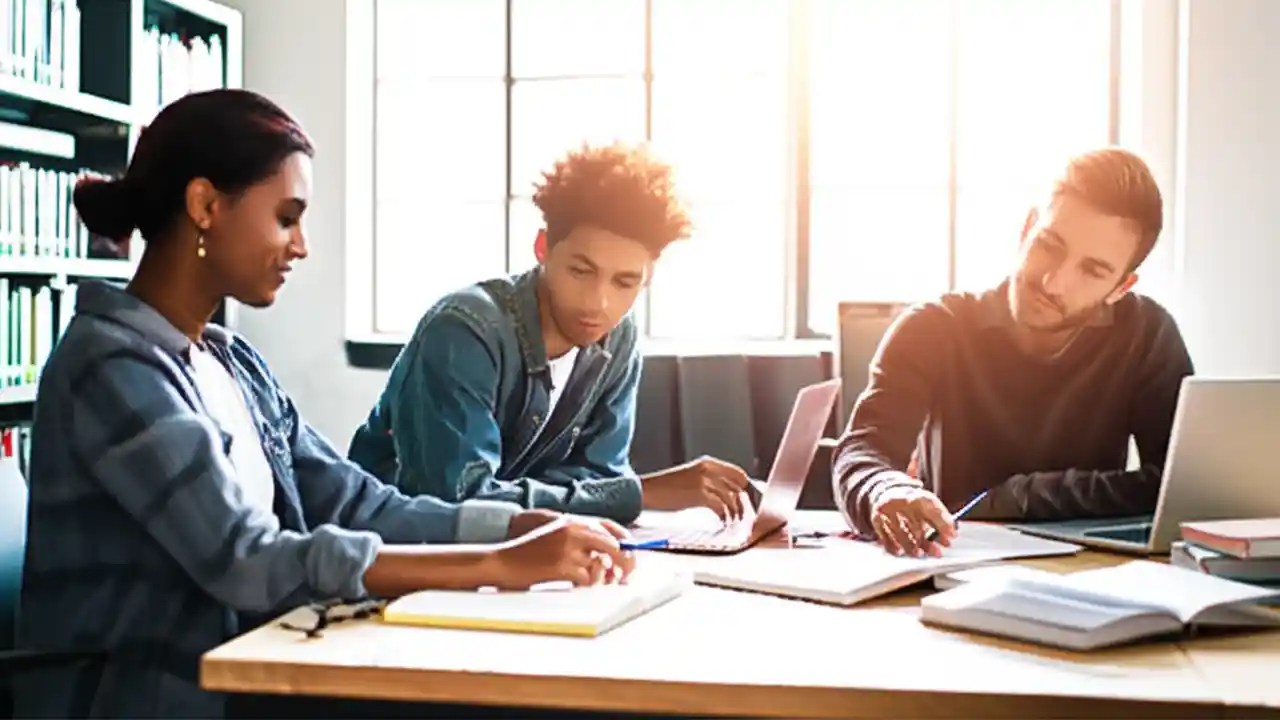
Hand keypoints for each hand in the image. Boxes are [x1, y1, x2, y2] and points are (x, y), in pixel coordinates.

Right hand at [491, 513, 635, 589]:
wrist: (501, 561)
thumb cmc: (528, 553)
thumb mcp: (556, 537)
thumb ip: (582, 541)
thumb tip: (613, 559)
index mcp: (573, 521)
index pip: (612, 528)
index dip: (627, 543)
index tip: (632, 558)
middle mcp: (573, 530)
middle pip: (614, 547)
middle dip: (625, 564)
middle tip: (624, 578)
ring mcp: (568, 548)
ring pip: (601, 566)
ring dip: (601, 578)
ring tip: (592, 582)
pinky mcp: (561, 566)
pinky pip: (588, 579)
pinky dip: (587, 585)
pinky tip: (576, 584)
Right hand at [642, 455, 751, 521]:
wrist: (646, 492)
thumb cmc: (666, 488)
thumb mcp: (690, 478)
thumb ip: (710, 482)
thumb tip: (729, 495)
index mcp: (707, 463)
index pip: (737, 474)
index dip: (746, 488)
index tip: (749, 500)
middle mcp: (708, 469)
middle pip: (738, 485)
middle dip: (744, 501)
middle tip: (745, 514)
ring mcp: (704, 481)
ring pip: (731, 498)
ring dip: (735, 512)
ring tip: (733, 521)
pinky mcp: (699, 495)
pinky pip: (720, 507)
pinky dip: (724, 516)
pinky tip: (723, 522)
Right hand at [869, 485, 954, 556]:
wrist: (886, 491)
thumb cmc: (913, 503)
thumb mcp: (928, 504)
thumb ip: (940, 518)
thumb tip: (952, 535)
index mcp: (917, 495)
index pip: (932, 510)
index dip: (944, 524)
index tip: (953, 536)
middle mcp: (901, 500)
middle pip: (916, 523)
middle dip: (928, 541)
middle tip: (937, 552)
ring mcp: (887, 510)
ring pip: (900, 532)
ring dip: (911, 546)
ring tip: (919, 553)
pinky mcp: (876, 518)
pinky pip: (885, 535)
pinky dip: (893, 546)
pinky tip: (900, 552)